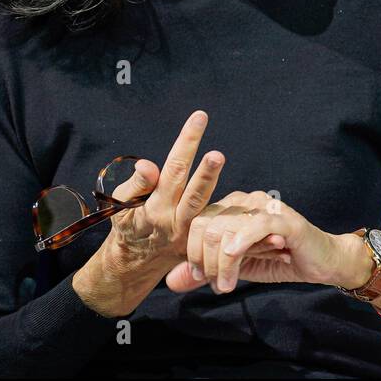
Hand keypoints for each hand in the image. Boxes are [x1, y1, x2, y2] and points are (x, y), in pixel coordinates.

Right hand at [76, 111, 287, 316]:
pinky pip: (220, 228)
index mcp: (154, 208)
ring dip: (220, 191)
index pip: (172, 170)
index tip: (200, 117)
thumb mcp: (121, 207)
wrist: (138, 262)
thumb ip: (136, 185)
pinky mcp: (200, 243)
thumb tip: (147, 164)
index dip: (186, 143)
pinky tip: (259, 204)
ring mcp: (189, 234)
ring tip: (228, 167)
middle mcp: (174, 220)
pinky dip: (239, 221)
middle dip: (206, 172)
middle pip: (193, 194)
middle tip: (217, 154)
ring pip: (206, 209)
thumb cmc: (129, 225)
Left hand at [163, 191, 344, 294]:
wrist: (321, 261)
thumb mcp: (234, 269)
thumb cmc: (277, 259)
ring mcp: (265, 207)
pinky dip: (240, 243)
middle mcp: (245, 201)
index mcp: (230, 207)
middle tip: (214, 284)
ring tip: (227, 285)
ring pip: (226, 229)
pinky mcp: (284, 219)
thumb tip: (171, 283)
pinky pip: (255, 226)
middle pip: (207, 225)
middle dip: (205, 260)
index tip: (198, 276)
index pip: (197, 222)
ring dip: (221, 264)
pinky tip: (234, 259)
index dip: (192, 251)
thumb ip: (204, 272)